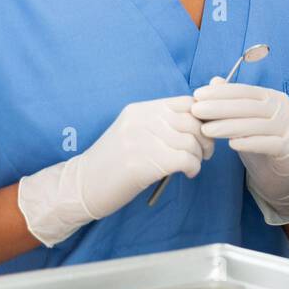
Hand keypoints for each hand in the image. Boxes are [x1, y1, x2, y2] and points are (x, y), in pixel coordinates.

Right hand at [18, 96, 212, 246]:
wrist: (81, 186)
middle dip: (206, 139)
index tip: (203, 134)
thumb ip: (161, 125)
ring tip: (193, 165)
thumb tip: (200, 124)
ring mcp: (141, 139)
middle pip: (193, 121)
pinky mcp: (142, 163)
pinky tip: (188, 174)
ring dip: (199, 156)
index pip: (186, 102)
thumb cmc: (113, 164)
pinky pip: (185, 159)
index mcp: (141, 109)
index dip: (203, 118)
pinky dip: (193, 167)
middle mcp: (142, 119)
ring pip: (191, 141)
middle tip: (205, 153)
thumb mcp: (135, 133)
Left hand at [191, 79, 288, 224]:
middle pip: (249, 106)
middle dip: (220, 107)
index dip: (221, 92)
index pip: (245, 91)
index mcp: (273, 97)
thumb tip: (215, 81)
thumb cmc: (260, 140)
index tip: (197, 94)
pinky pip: (268, 144)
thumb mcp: (246, 119)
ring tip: (206, 130)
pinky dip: (249, 143)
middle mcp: (284, 109)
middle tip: (196, 110)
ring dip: (228, 127)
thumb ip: (233, 100)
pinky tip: (231, 144)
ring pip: (256, 125)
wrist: (280, 171)